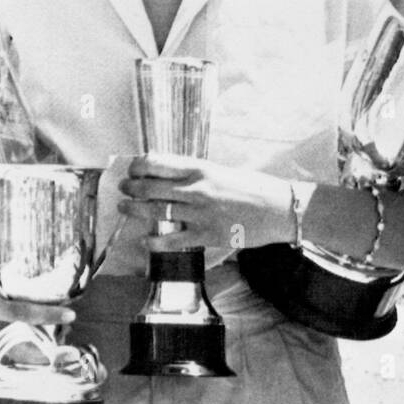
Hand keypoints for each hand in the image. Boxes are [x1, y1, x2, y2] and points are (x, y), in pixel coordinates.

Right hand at [0, 255, 73, 363]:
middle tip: (71, 348)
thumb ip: (12, 291)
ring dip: (35, 354)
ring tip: (56, 347)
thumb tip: (46, 290)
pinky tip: (30, 348)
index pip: (23, 313)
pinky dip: (16, 355)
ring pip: (13, 357)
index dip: (49, 315)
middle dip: (49, 351)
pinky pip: (0, 359)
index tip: (72, 315)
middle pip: (21, 346)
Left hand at [118, 154, 302, 253]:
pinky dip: (154, 240)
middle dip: (131, 187)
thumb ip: (199, 174)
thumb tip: (172, 176)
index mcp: (202, 169)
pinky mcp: (206, 235)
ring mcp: (200, 213)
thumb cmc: (256, 187)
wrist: (280, 209)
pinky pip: (172, 239)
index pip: (158, 163)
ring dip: (134, 210)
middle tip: (123, 188)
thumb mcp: (224, 172)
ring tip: (124, 208)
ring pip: (155, 211)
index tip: (132, 168)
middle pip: (150, 187)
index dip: (138, 165)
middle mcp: (197, 189)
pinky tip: (145, 239)